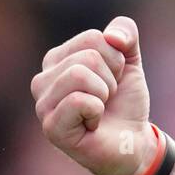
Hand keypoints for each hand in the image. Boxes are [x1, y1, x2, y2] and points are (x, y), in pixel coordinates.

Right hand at [31, 16, 155, 174]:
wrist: (133, 140)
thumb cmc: (124, 102)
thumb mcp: (130, 60)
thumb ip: (124, 33)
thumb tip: (112, 36)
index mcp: (56, 59)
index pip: (93, 38)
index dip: (116, 59)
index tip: (112, 79)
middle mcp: (42, 80)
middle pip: (89, 56)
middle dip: (111, 78)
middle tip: (106, 98)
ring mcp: (43, 104)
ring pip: (80, 74)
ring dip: (104, 94)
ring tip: (99, 110)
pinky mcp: (51, 127)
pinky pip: (78, 100)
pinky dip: (97, 110)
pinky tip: (92, 123)